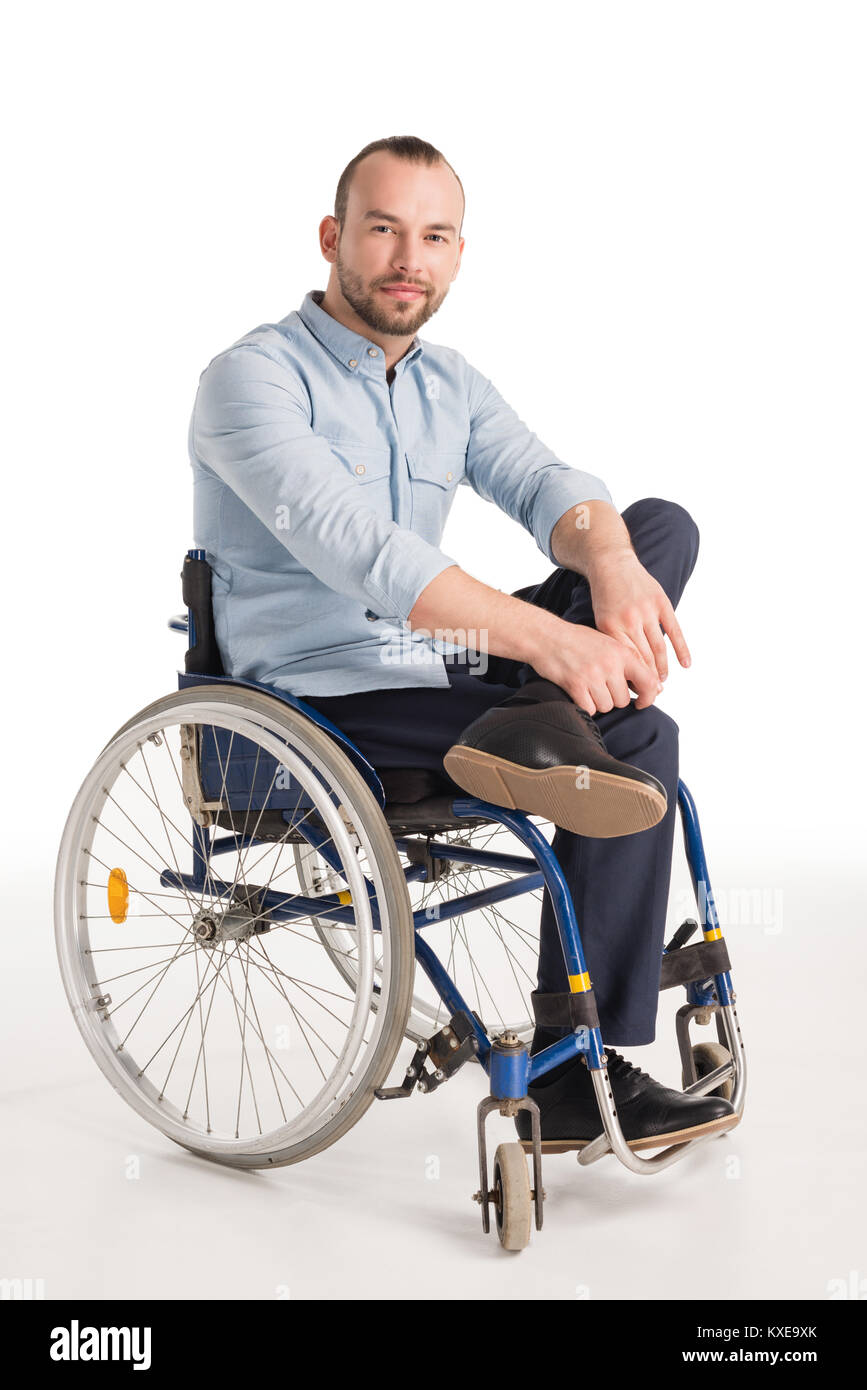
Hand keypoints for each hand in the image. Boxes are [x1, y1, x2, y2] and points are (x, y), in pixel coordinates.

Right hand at [533, 621, 661, 715]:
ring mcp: (592, 675)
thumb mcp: (609, 643)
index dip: (648, 697)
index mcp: (622, 652)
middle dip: (613, 698)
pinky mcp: (575, 685)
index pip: (648, 681)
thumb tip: (657, 687)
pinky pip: (589, 709)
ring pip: (607, 706)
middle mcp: (610, 664)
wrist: (546, 636)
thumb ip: (631, 663)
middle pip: (623, 700)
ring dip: (598, 702)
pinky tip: (580, 693)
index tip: (641, 702)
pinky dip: (585, 705)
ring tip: (588, 687)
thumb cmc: (577, 640)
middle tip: (601, 687)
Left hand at [587, 550, 690, 683]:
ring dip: (663, 668)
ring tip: (663, 681)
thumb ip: (614, 644)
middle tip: (653, 693)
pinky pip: (674, 630)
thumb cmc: (605, 598)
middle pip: (644, 657)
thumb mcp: (600, 622)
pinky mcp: (661, 602)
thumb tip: (626, 673)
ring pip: (658, 647)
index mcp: (611, 627)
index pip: (626, 661)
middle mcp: (629, 619)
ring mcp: (646, 610)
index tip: (639, 693)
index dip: (634, 679)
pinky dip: (682, 649)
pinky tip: (686, 665)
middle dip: (649, 678)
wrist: (612, 564)